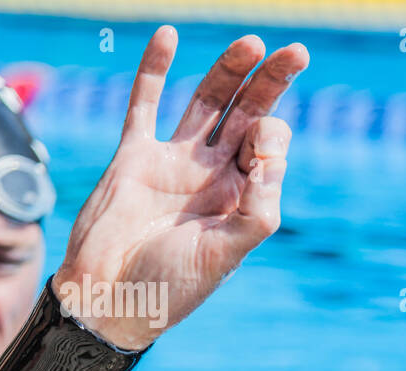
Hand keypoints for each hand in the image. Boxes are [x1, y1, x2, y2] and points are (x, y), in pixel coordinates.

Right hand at [52, 26, 308, 349]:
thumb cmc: (171, 285)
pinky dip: (155, 70)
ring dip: (229, 72)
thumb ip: (258, 206)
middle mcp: (213, 176)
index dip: (273, 137)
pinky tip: (169, 37)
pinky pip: (145, 103)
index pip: (270, 150)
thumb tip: (271, 146)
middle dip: (272, 85)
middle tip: (296, 52)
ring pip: (207, 104)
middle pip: (248, 117)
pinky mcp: (134, 155)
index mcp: (242, 199)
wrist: (109, 298)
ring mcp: (174, 162)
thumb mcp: (228, 253)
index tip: (259, 147)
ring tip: (252, 42)